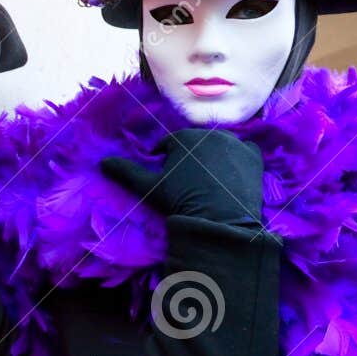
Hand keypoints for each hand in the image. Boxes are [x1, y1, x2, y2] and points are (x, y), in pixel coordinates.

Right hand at [100, 128, 263, 227]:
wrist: (220, 221)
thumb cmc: (181, 201)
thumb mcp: (149, 188)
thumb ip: (126, 172)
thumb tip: (102, 162)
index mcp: (184, 137)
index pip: (170, 144)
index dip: (165, 161)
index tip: (167, 178)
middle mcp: (211, 134)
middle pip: (195, 143)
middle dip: (190, 158)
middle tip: (188, 182)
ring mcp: (235, 144)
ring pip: (219, 146)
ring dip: (213, 158)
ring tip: (209, 181)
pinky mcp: (254, 157)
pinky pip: (244, 151)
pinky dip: (238, 159)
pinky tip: (231, 176)